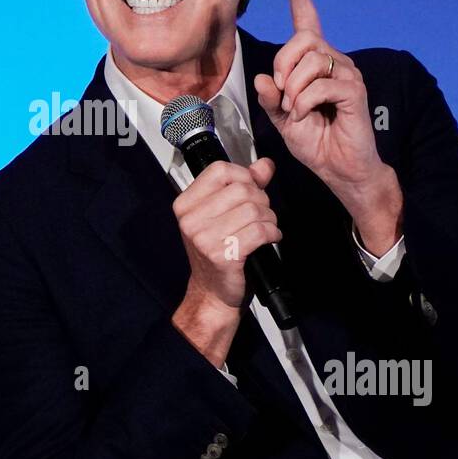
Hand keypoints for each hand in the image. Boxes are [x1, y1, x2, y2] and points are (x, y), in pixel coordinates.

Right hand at [171, 158, 280, 365]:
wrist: (212, 293)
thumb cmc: (216, 254)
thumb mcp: (223, 215)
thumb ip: (245, 186)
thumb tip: (265, 164)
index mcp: (186, 205)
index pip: (220, 171)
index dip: (243, 175)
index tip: (251, 188)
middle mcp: (191, 220)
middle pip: (242, 190)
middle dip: (261, 200)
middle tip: (262, 214)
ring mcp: (204, 238)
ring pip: (253, 210)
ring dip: (269, 218)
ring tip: (266, 228)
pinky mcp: (223, 255)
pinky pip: (259, 231)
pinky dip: (272, 233)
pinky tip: (270, 238)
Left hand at [253, 0, 394, 222]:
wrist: (339, 168)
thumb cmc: (315, 141)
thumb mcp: (282, 119)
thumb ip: (271, 98)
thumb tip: (264, 78)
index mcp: (315, 64)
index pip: (308, 21)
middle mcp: (335, 61)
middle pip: (302, 40)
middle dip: (283, 65)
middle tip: (282, 94)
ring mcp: (347, 74)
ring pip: (311, 61)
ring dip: (294, 88)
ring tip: (296, 109)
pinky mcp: (355, 90)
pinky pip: (321, 84)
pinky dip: (305, 102)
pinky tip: (305, 115)